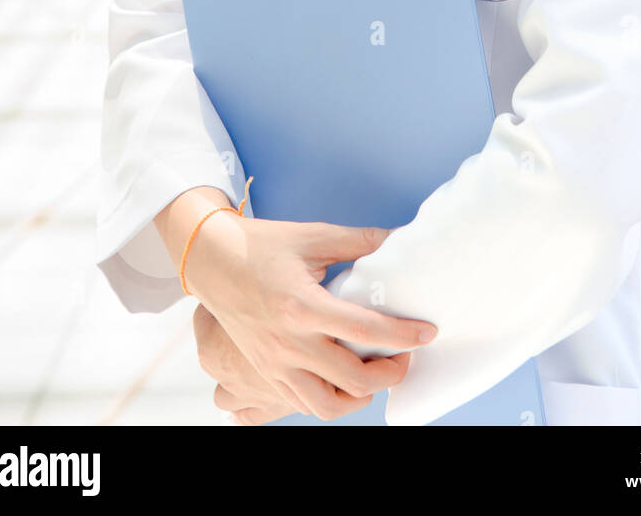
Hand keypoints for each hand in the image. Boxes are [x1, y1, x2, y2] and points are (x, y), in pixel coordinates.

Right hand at [156, 189, 437, 421]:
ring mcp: (274, 363)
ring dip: (359, 396)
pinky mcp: (265, 372)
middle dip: (390, 373)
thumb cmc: (262, 245)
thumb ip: (357, 241)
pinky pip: (302, 403)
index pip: (364, 330)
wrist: (213, 261)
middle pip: (352, 379)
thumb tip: (395, 240)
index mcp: (302, 305)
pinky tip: (342, 379)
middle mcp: (288, 342)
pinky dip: (329, 399)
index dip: (402, 335)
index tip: (427, 332)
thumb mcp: (312, 236)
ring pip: (326, 405)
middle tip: (405, 356)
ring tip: (375, 374)